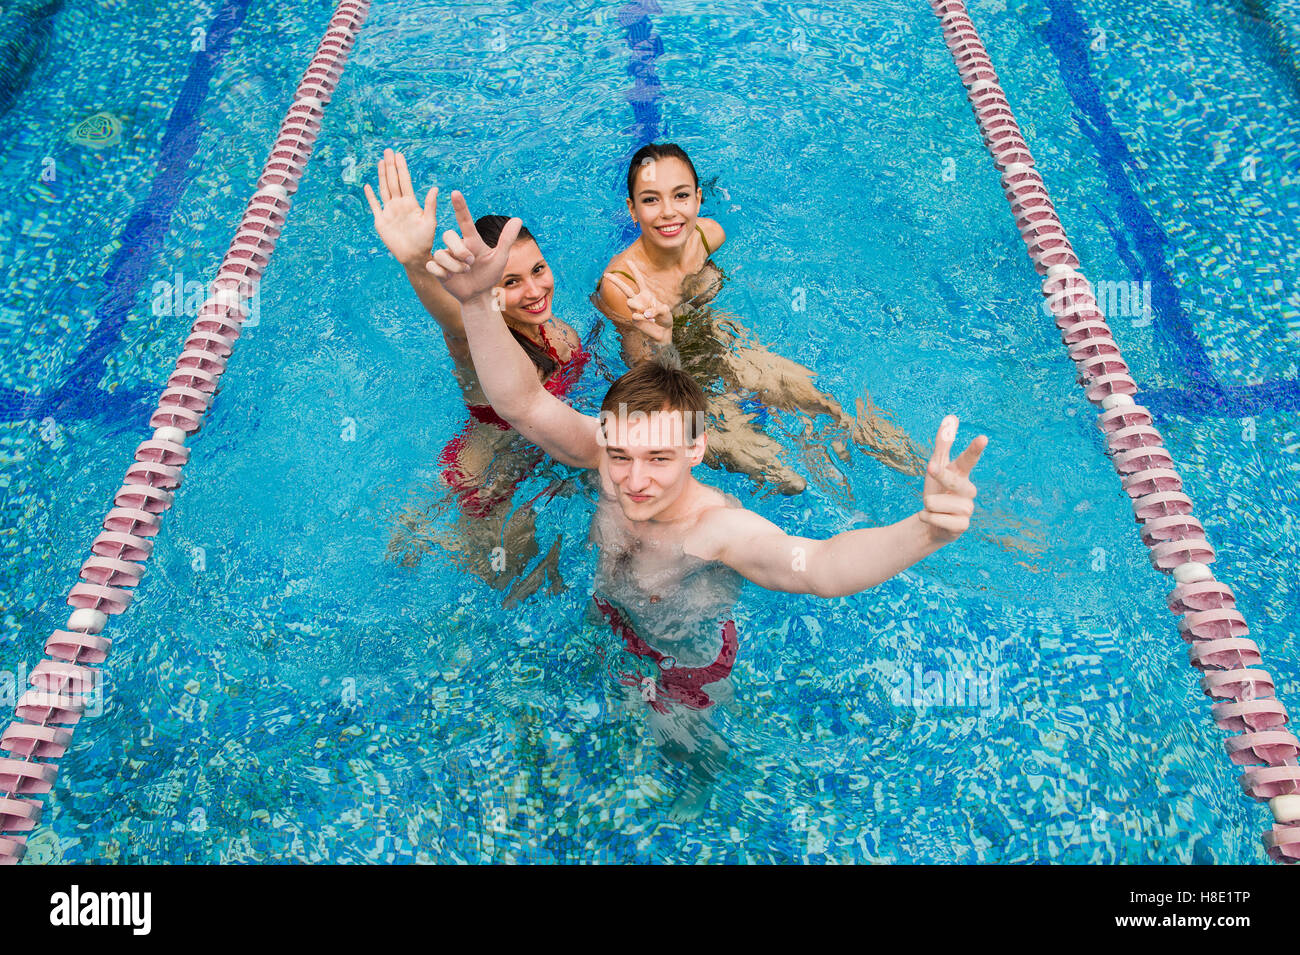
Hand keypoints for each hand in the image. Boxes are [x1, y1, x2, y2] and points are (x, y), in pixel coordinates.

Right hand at [363, 148, 438, 267]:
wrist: (414, 256)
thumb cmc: (425, 241)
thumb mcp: (430, 222)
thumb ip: (430, 205)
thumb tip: (435, 188)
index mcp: (410, 203)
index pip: (404, 181)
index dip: (401, 168)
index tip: (399, 155)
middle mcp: (399, 204)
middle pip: (393, 181)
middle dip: (390, 166)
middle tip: (388, 151)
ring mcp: (389, 211)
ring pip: (384, 190)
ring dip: (382, 176)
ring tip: (380, 162)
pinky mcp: (381, 221)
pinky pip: (375, 206)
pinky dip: (371, 196)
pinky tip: (368, 186)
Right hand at [425, 191, 521, 303]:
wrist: (479, 295)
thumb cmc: (489, 274)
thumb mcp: (500, 258)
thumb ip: (506, 239)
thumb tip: (518, 219)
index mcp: (471, 240)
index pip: (465, 220)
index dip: (460, 207)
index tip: (455, 192)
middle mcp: (456, 246)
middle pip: (448, 235)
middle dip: (459, 251)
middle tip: (471, 263)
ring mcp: (446, 257)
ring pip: (441, 254)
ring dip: (455, 266)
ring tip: (464, 273)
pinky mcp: (438, 269)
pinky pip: (432, 265)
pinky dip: (442, 273)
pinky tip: (449, 278)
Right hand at [602, 261, 673, 343]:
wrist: (663, 331)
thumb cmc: (665, 318)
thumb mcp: (665, 310)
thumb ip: (657, 309)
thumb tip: (644, 314)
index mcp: (646, 294)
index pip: (639, 280)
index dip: (634, 270)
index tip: (628, 261)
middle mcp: (638, 300)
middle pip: (625, 289)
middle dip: (615, 281)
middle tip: (605, 274)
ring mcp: (635, 310)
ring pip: (629, 302)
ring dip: (639, 305)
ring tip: (649, 313)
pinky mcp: (634, 320)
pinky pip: (636, 315)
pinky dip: (645, 318)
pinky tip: (651, 321)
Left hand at [918, 415, 987, 543]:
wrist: (931, 523)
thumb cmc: (937, 490)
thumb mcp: (935, 466)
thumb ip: (944, 443)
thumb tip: (951, 417)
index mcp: (962, 474)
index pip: (969, 459)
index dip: (975, 449)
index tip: (983, 438)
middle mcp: (968, 491)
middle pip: (952, 480)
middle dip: (940, 476)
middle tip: (930, 469)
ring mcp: (967, 509)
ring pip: (936, 502)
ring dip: (928, 505)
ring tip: (932, 507)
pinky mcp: (962, 526)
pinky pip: (936, 518)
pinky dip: (927, 517)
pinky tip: (932, 518)